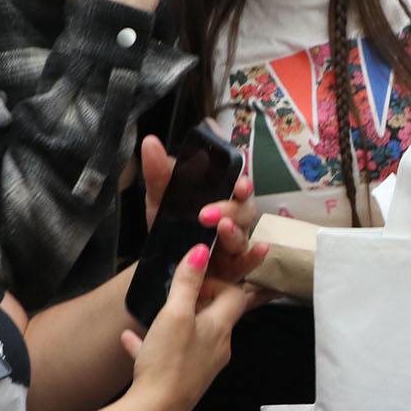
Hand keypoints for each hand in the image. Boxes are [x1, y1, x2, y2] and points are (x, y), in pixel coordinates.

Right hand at [119, 242, 251, 410]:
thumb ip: (188, 282)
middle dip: (195, 302)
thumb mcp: (175, 313)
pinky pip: (171, 356)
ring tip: (153, 317)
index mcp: (220, 328)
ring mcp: (202, 366)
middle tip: (173, 297)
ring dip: (173, 323)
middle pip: (214, 316)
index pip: (234, 295)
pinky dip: (155, 345)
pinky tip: (131, 341)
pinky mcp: (184, 381)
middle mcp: (217, 347)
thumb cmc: (169, 361)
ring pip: (191, 335)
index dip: (218, 282)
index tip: (194, 282)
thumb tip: (202, 250)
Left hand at [139, 134, 266, 291]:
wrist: (161, 261)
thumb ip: (159, 172)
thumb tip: (151, 142)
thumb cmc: (171, 225)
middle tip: (207, 214)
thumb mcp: (160, 198)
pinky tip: (260, 250)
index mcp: (220, 197)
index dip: (243, 182)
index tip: (239, 183)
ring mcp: (233, 244)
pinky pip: (248, 262)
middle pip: (245, 210)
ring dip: (235, 232)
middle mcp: (232, 218)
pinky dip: (255, 257)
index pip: (238, 185)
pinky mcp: (232, 268)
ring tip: (222, 228)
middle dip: (230, 209)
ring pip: (244, 236)